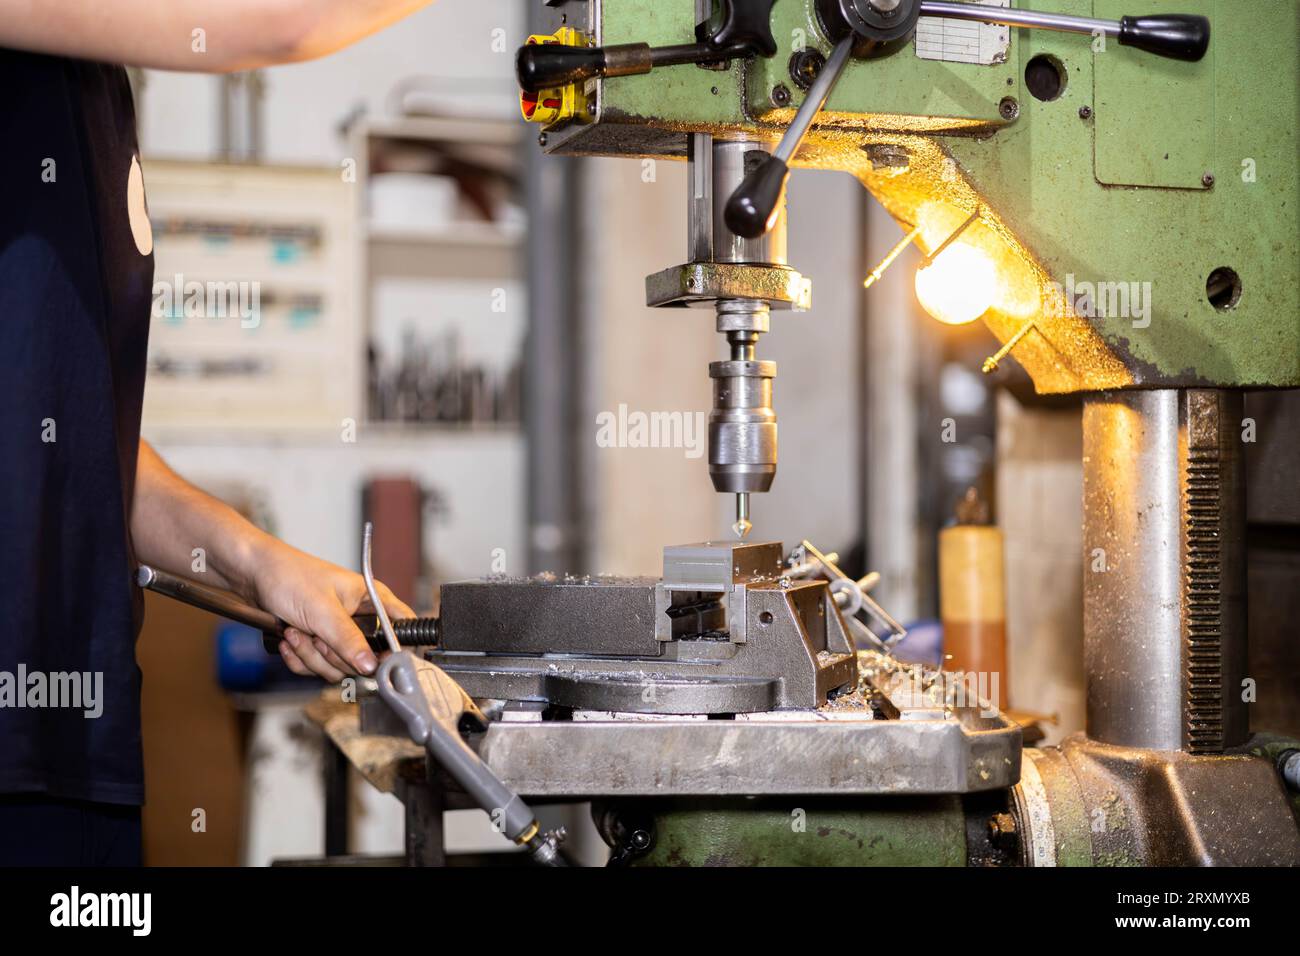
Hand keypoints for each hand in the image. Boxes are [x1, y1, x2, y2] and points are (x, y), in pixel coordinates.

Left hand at [251, 543, 415, 681]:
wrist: (253, 576)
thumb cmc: (290, 576)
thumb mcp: (322, 610)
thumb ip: (348, 639)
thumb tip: (371, 665)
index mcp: (373, 600)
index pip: (403, 627)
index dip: (398, 648)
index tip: (378, 662)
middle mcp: (359, 618)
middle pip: (365, 658)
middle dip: (334, 653)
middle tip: (316, 635)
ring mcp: (337, 633)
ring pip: (338, 667)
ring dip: (311, 656)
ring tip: (296, 632)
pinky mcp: (318, 643)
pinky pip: (317, 668)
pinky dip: (299, 658)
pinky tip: (289, 638)